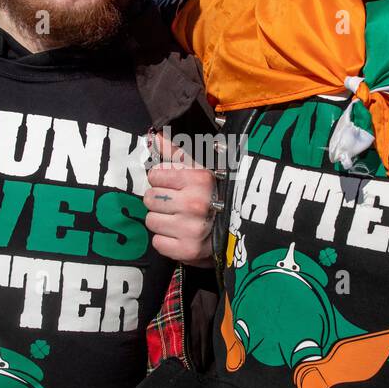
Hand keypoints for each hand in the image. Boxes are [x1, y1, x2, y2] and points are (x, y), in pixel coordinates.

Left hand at [143, 130, 214, 266]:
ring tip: (178, 219)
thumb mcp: (202, 170)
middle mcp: (195, 204)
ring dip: (162, 220)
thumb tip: (153, 137)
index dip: (161, 180)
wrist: (238, 231)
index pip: (154, 175)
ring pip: (151, 221)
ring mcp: (192, 229)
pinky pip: (158, 243)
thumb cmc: (216, 196)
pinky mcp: (188, 251)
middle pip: (150, 198)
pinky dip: (166, 240)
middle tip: (175, 204)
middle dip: (160, 201)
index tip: (173, 186)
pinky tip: (180, 235)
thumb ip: (176, 153)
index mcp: (199, 179)